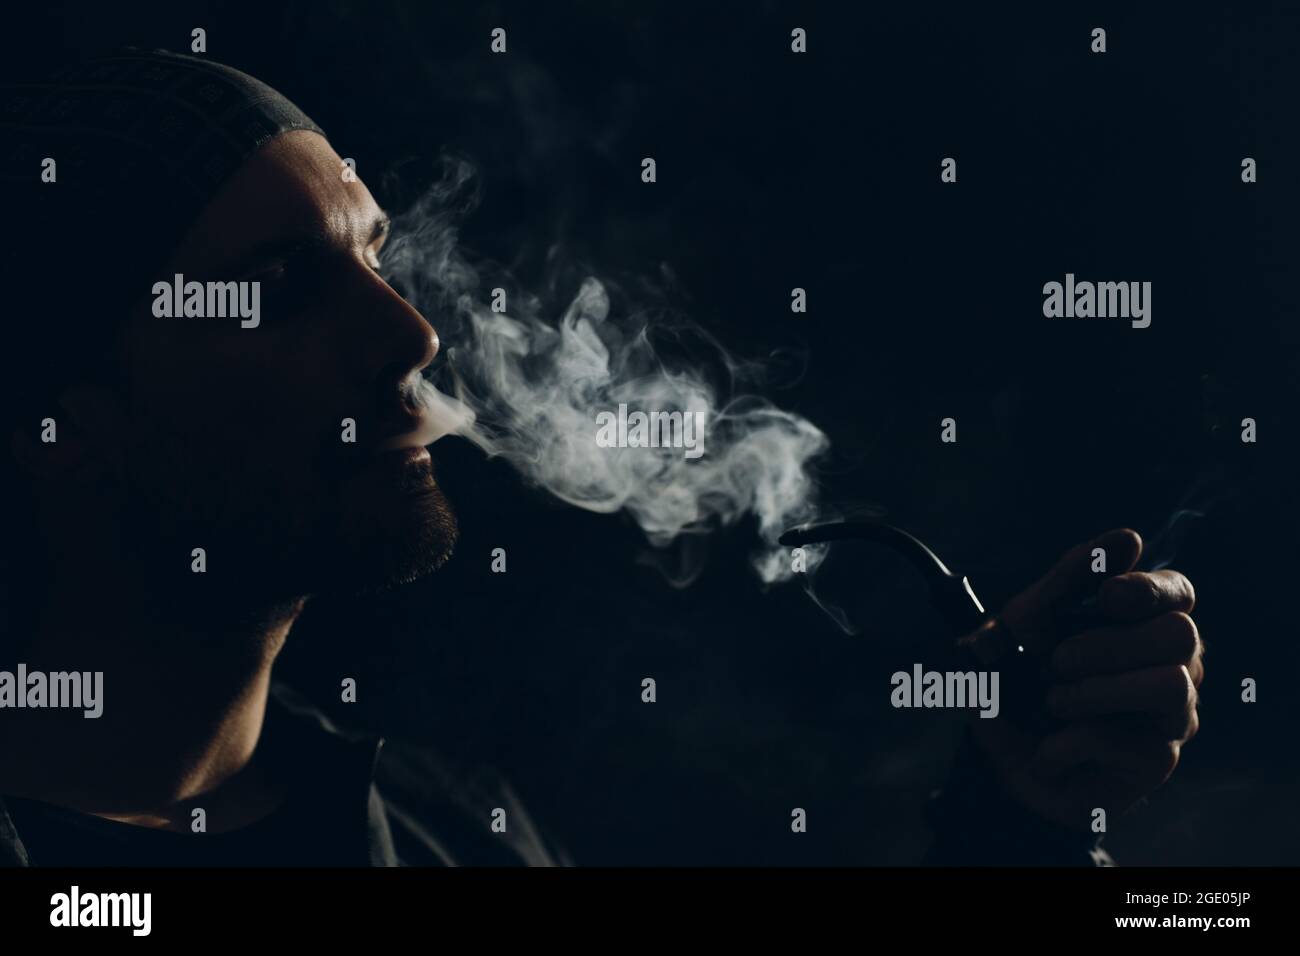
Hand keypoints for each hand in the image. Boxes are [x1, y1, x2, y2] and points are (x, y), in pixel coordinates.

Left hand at [968, 528, 1202, 828]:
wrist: (1000, 760)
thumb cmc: (1019, 682)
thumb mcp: (1023, 626)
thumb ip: (1067, 580)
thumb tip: (1128, 538)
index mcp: (1144, 625)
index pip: (1179, 590)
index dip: (1150, 587)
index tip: (1107, 596)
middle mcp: (1173, 667)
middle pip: (1181, 633)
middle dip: (1109, 643)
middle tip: (1056, 661)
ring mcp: (1172, 716)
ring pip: (1172, 684)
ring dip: (1098, 689)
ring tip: (1053, 700)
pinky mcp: (1156, 761)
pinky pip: (1128, 739)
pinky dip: (1072, 737)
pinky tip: (1048, 745)